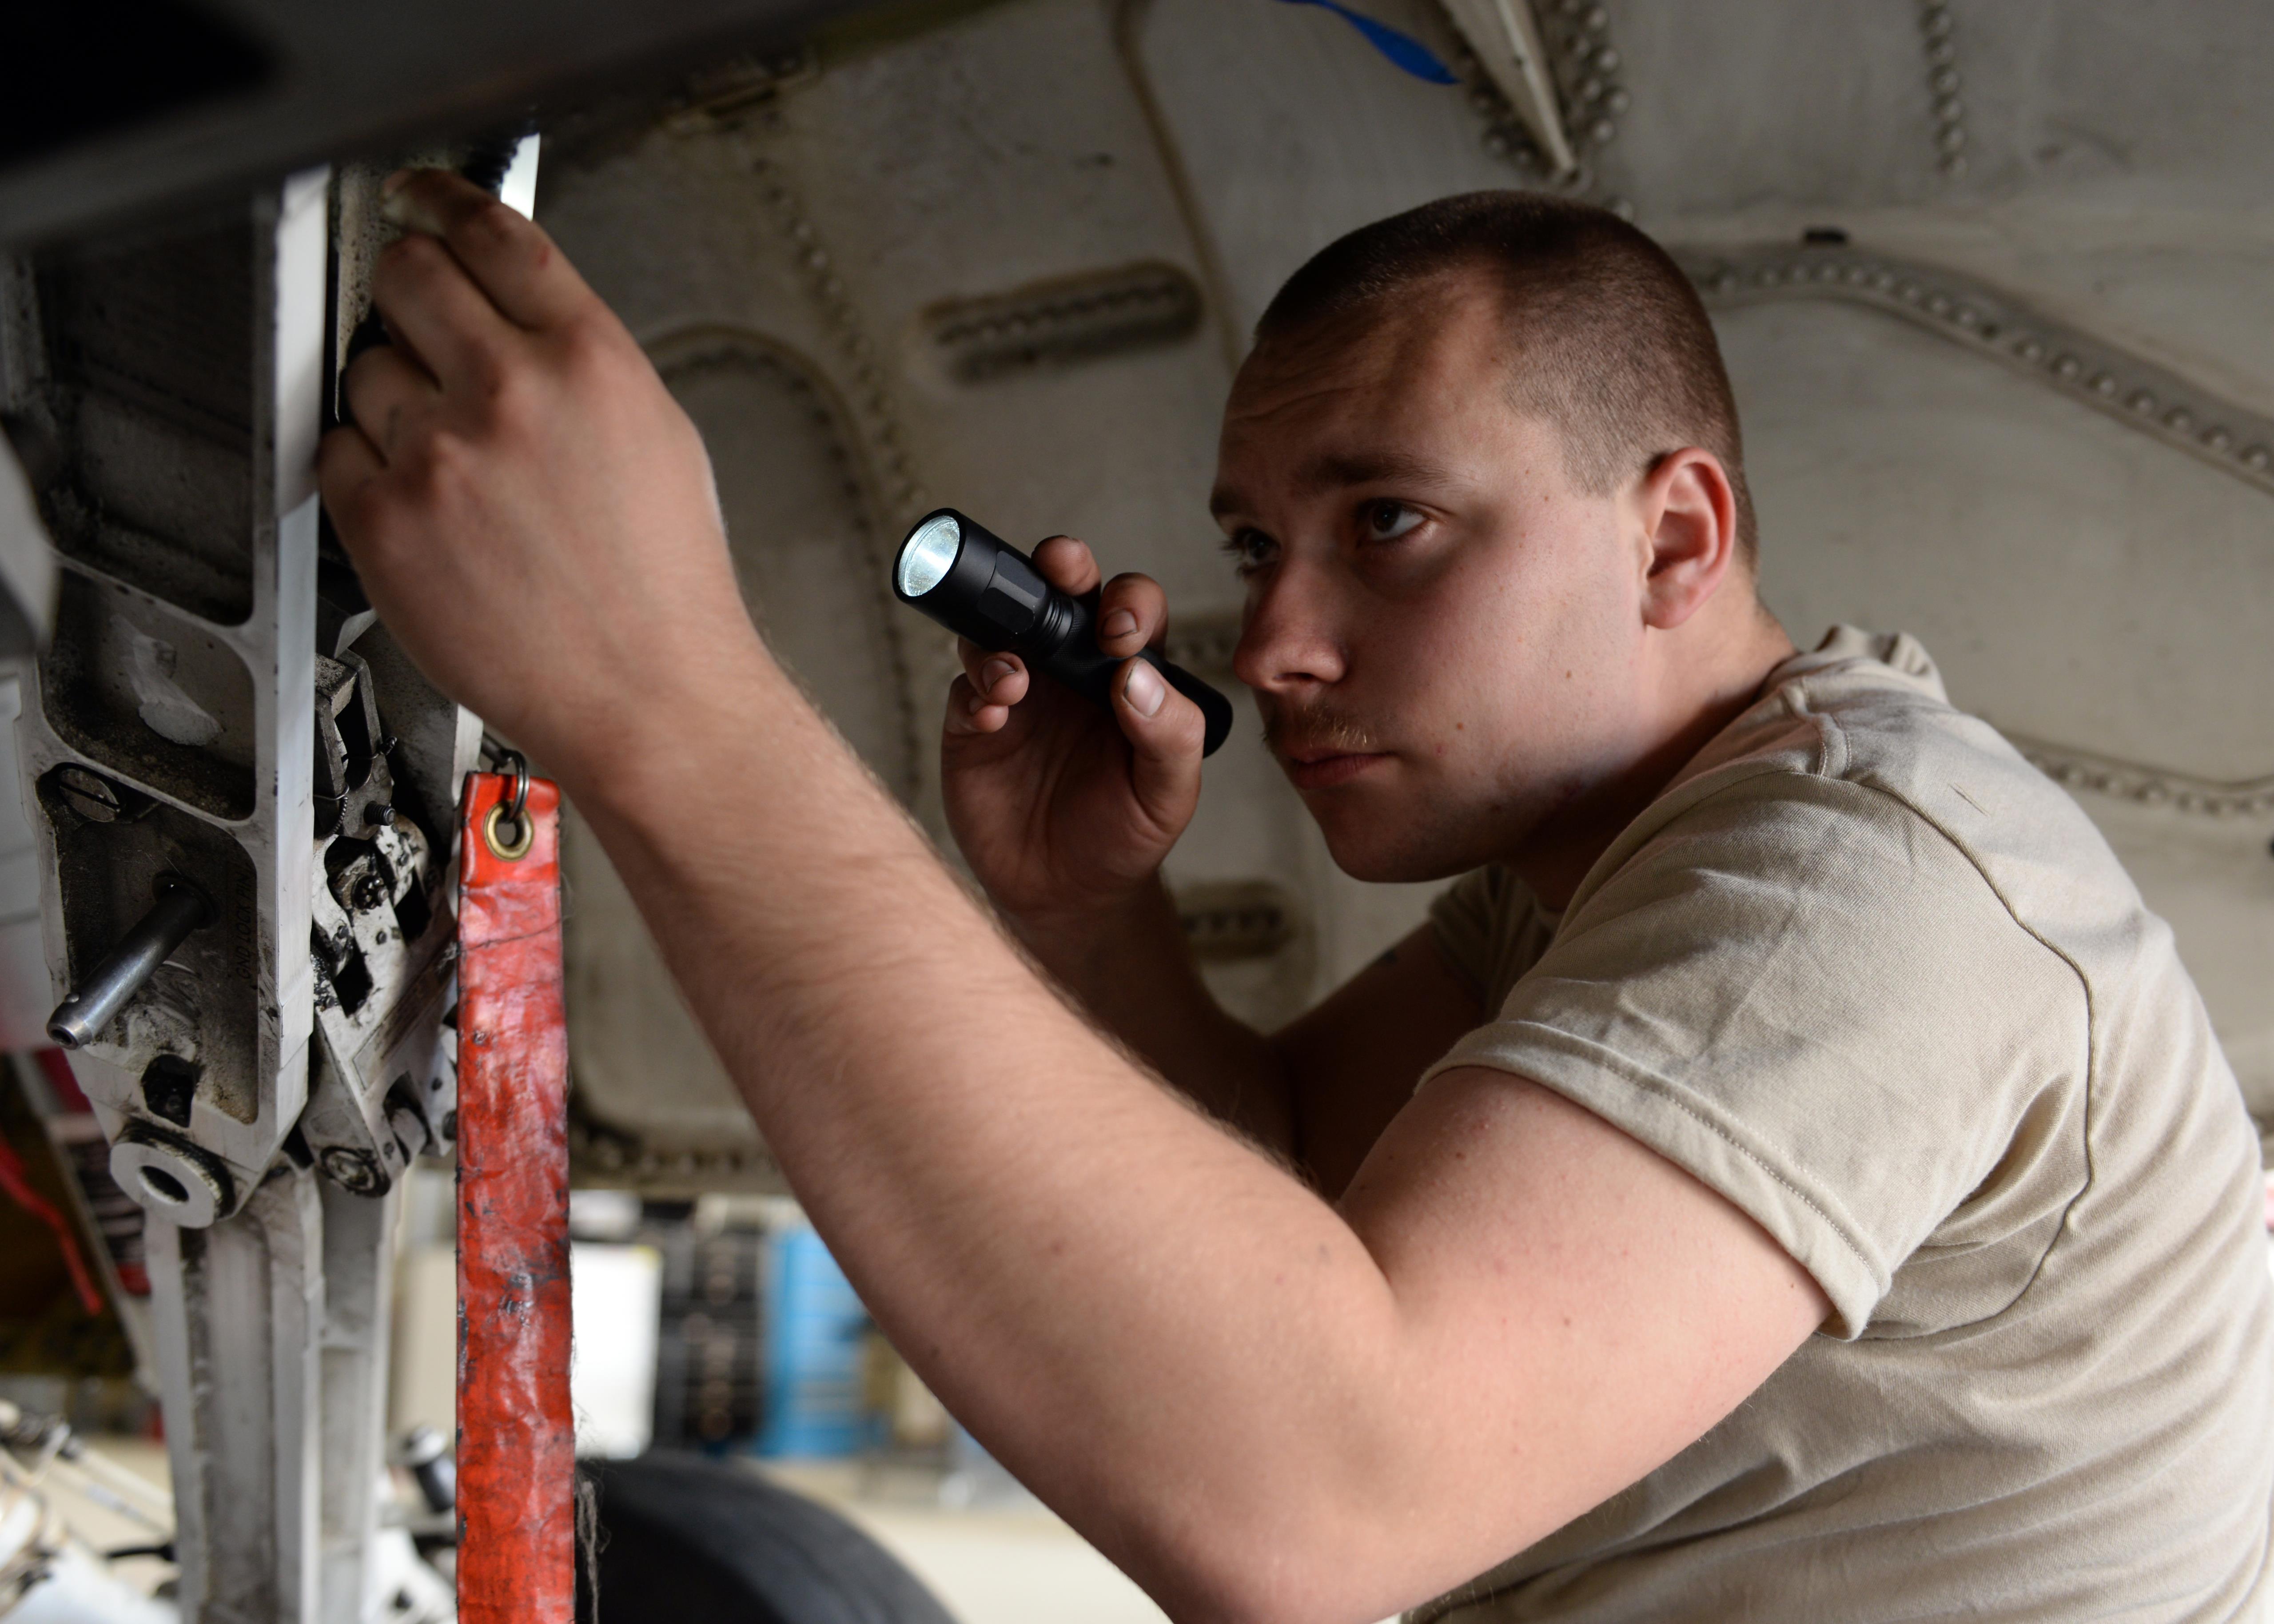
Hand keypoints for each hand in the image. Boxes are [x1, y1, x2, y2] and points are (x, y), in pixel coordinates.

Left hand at [317, 170, 766, 786]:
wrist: (649, 698)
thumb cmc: (663, 588)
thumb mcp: (660, 440)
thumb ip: (581, 358)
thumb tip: (514, 306)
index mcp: (591, 362)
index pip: (492, 232)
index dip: (441, 202)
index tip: (416, 201)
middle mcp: (513, 394)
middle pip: (409, 275)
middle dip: (407, 294)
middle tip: (417, 326)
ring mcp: (440, 456)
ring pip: (365, 369)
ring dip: (392, 402)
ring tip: (452, 467)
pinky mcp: (384, 520)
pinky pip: (335, 453)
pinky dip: (366, 474)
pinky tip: (428, 513)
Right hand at [942, 538, 1207, 930]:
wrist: (1068, 893)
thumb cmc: (1127, 834)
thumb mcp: (1169, 792)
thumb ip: (1169, 732)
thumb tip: (1136, 675)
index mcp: (1127, 672)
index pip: (1131, 609)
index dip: (1127, 603)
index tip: (1120, 632)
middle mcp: (1071, 669)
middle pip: (1062, 591)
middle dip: (1060, 565)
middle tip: (1059, 569)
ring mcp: (1020, 690)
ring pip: (1001, 628)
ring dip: (1005, 635)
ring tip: (1015, 678)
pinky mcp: (974, 724)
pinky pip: (965, 687)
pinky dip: (976, 690)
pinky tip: (994, 716)